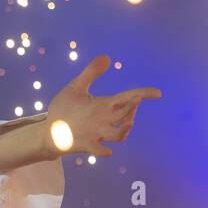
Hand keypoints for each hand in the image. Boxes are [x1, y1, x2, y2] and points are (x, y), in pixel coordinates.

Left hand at [45, 54, 160, 157]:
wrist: (49, 131)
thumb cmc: (64, 109)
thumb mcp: (76, 87)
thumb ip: (91, 73)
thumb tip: (107, 56)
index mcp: (104, 106)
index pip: (127, 98)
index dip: (143, 94)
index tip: (158, 93)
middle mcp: (103, 120)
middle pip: (125, 115)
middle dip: (132, 108)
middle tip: (136, 100)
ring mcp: (95, 133)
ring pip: (118, 135)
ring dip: (125, 130)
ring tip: (128, 123)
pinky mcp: (84, 144)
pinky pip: (97, 150)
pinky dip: (103, 151)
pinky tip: (107, 151)